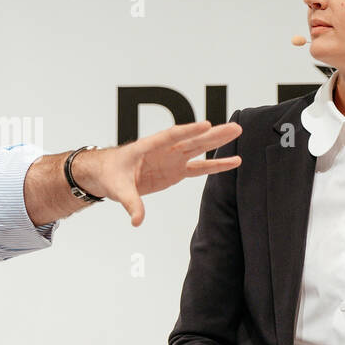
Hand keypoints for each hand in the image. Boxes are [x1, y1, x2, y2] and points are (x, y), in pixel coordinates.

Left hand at [73, 121, 241, 225]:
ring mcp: (171, 159)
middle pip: (191, 140)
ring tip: (237, 133)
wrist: (107, 174)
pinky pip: (199, 167)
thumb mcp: (118, 189)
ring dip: (218, 142)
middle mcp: (164, 150)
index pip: (170, 136)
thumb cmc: (110, 173)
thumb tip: (137, 220)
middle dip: (212, 134)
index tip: (206, 124)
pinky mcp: (176, 171)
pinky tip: (233, 162)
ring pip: (198, 149)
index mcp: (147, 147)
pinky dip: (215, 165)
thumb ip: (131, 203)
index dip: (188, 131)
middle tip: (234, 127)